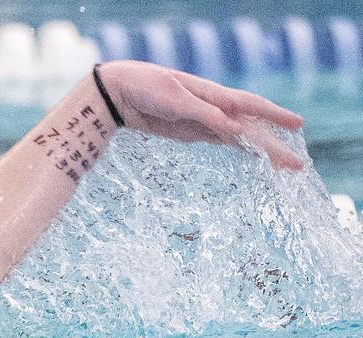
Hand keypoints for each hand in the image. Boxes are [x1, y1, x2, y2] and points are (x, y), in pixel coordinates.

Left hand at [99, 61, 305, 169]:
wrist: (122, 93)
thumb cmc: (149, 88)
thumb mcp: (176, 100)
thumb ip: (206, 115)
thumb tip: (235, 130)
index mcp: (214, 95)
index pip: (251, 106)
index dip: (275, 115)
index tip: (298, 125)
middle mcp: (216, 108)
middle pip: (251, 129)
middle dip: (274, 146)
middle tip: (297, 164)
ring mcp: (206, 122)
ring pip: (241, 138)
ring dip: (262, 151)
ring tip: (284, 166)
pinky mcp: (194, 133)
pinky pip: (224, 142)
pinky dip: (242, 150)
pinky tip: (256, 158)